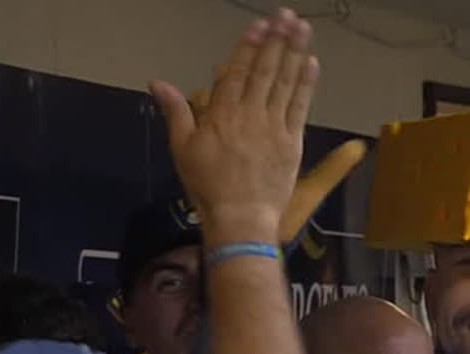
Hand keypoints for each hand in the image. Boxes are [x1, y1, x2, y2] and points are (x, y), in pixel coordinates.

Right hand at [148, 7, 318, 242]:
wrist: (240, 217)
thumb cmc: (208, 186)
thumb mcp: (182, 149)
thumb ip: (175, 112)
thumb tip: (158, 83)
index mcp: (222, 113)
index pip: (238, 71)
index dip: (249, 45)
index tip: (260, 24)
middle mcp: (250, 114)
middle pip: (265, 70)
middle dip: (277, 40)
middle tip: (287, 15)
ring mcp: (274, 127)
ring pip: (285, 83)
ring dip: (295, 53)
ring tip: (303, 28)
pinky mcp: (292, 142)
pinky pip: (300, 107)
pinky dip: (306, 84)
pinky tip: (312, 63)